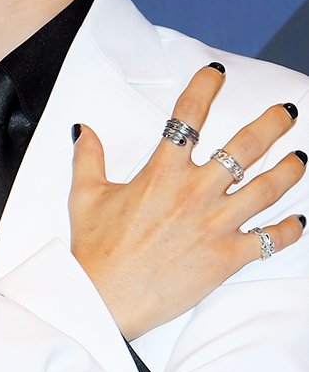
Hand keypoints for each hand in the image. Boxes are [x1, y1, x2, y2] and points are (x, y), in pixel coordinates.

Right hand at [69, 65, 305, 339]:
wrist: (105, 298)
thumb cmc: (96, 248)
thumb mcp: (86, 195)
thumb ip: (89, 157)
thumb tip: (84, 130)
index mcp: (162, 172)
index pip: (189, 116)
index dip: (204, 88)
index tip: (217, 73)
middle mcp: (194, 192)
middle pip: (245, 148)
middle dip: (270, 125)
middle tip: (286, 113)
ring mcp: (214, 225)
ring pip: (266, 189)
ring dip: (289, 171)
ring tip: (301, 159)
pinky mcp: (225, 258)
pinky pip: (269, 240)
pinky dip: (288, 231)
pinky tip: (298, 222)